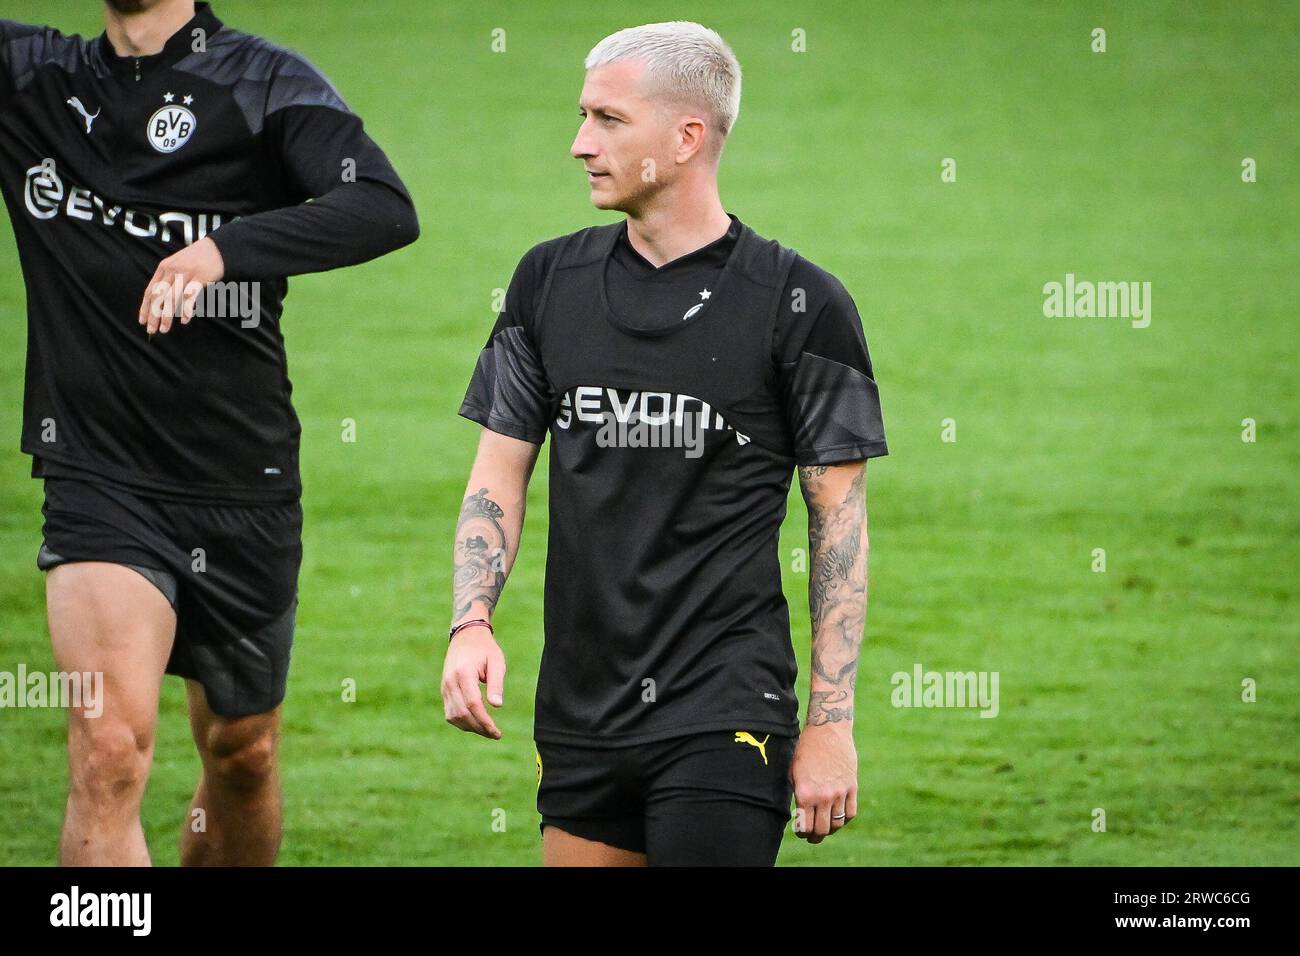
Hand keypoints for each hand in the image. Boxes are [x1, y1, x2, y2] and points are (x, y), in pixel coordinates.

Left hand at [138, 237, 225, 334]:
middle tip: (151, 330)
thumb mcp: (178, 266)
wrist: (217, 248)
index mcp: (164, 268)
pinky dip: (185, 309)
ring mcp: (186, 273)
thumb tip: (160, 300)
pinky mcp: (200, 277)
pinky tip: (184, 320)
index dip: (145, 307)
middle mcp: (172, 270)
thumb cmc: (198, 260)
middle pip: (158, 296)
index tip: (143, 321)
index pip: (151, 290)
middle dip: (153, 315)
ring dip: (166, 316)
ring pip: (171, 298)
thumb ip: (169, 279)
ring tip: (164, 329)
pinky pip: (189, 296)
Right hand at [441, 626, 505, 738]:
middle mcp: (450, 682)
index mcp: (464, 673)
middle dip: (479, 728)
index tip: (497, 732)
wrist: (466, 636)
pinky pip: (450, 713)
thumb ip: (496, 683)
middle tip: (495, 734)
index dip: (484, 721)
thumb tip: (497, 706)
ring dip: (470, 727)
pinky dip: (461, 722)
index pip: (473, 704)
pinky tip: (476, 724)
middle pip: (462, 713)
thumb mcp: (496, 662)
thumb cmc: (485, 649)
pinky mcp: (444, 690)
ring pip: (453, 716)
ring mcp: (445, 687)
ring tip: (487, 730)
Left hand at [790, 721, 857, 842]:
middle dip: (815, 837)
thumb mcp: (793, 772)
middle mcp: (823, 797)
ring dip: (831, 829)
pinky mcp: (852, 787)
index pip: (805, 827)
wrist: (827, 731)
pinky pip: (850, 813)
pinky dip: (844, 819)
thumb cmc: (806, 750)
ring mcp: (840, 793)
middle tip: (813, 836)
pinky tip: (838, 816)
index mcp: (805, 794)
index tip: (801, 832)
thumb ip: (798, 795)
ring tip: (825, 827)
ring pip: (837, 824)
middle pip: (822, 830)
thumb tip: (801, 813)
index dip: (802, 834)